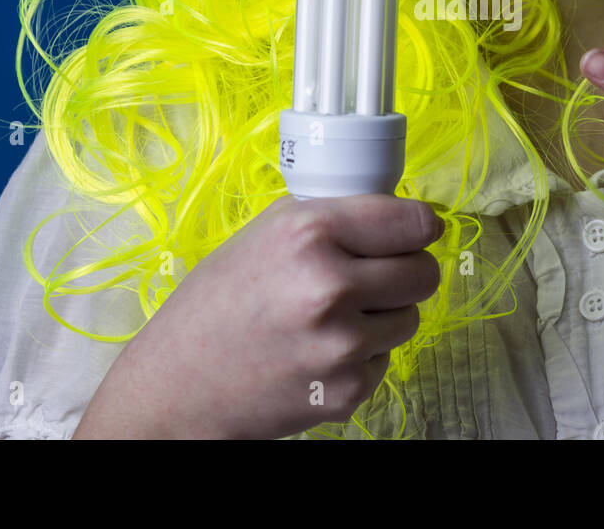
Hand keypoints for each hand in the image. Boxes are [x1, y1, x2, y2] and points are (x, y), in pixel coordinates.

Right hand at [73, 193, 442, 438]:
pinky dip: (363, 355)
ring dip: (385, 314)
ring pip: (410, 318)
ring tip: (335, 316)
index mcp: (310, 234)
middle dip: (407, 270)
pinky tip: (319, 350)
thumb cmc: (219, 301)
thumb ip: (333, 218)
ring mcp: (341, 344)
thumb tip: (401, 213)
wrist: (179, 384)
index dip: (421, 226)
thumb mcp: (267, 233)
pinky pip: (385, 359)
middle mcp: (330, 287)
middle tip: (376, 275)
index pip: (414, 222)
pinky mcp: (346, 390)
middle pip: (424, 272)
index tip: (418, 231)